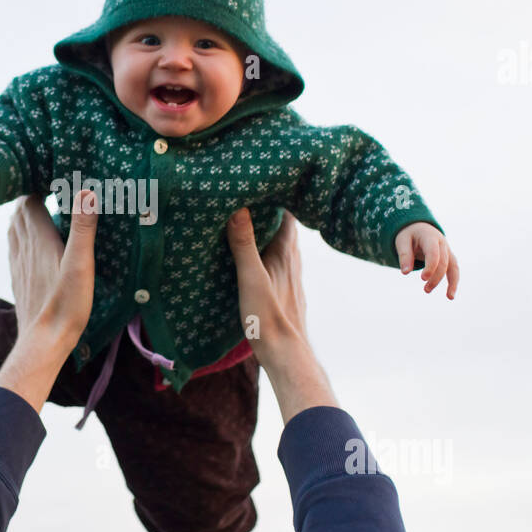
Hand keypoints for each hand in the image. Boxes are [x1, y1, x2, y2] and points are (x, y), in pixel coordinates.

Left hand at [6, 190, 97, 339]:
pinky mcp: (19, 279)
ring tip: (41, 208)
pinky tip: (32, 242)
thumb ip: (82, 228)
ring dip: (24, 215)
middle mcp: (24, 248)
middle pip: (20, 212)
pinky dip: (21, 235)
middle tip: (50, 187)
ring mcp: (19, 264)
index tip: (52, 175)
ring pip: (14, 229)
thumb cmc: (65, 304)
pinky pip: (15, 248)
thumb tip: (87, 191)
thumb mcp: (80, 264)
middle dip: (32, 196)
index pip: (29, 200)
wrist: (43, 342)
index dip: (37, 185)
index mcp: (39, 239)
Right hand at [225, 207, 307, 371]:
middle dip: (273, 208)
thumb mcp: (250, 278)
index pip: (289, 212)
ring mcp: (292, 275)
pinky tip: (258, 255)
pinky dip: (270, 249)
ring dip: (271, 230)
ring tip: (253, 217)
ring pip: (284, 243)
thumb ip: (244, 244)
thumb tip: (238, 207)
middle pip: (287, 225)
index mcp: (286, 252)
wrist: (286, 353)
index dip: (280, 193)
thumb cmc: (269, 317)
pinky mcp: (286, 289)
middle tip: (253, 193)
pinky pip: (280, 259)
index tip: (264, 178)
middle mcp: (293, 260)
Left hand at [394, 222, 459, 298]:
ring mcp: (447, 250)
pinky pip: (454, 270)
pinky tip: (450, 295)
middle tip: (426, 290)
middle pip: (443, 262)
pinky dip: (454, 281)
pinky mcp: (449, 257)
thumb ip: (404, 255)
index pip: (433, 253)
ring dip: (452, 282)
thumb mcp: (402, 241)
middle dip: (436, 277)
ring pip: (453, 267)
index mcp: (430, 237)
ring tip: (449, 297)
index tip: (423, 279)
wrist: (419, 227)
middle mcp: (442, 243)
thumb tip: (405, 273)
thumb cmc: (409, 235)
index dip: (430, 266)